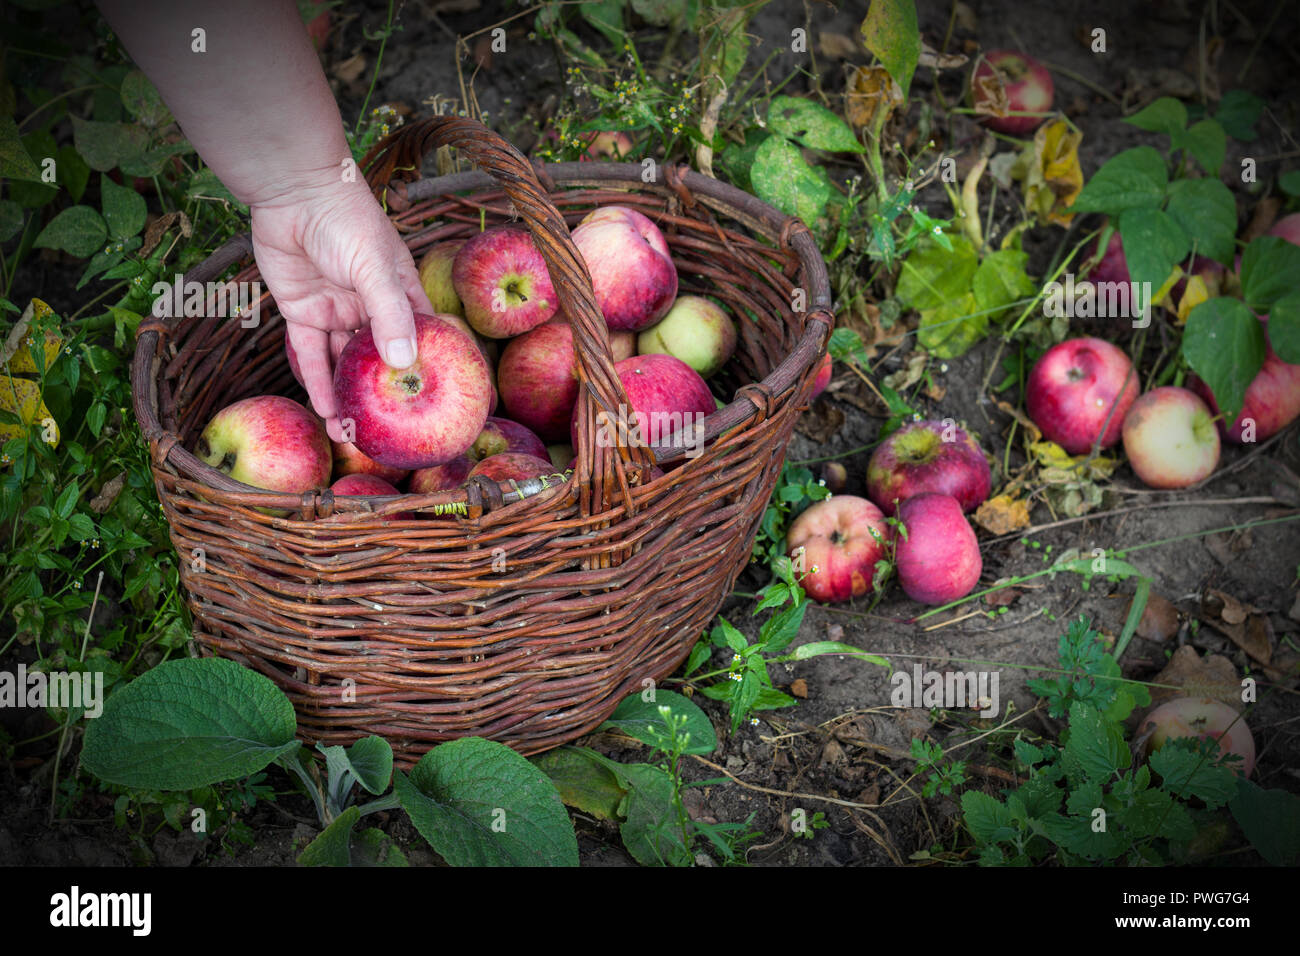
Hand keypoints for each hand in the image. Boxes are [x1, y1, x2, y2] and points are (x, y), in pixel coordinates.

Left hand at [249, 173, 429, 441]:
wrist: (293, 191)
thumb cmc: (346, 219)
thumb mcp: (376, 267)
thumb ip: (388, 315)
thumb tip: (404, 363)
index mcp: (400, 292)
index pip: (425, 336)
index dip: (435, 367)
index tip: (448, 402)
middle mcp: (371, 306)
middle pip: (382, 358)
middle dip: (385, 394)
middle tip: (391, 431)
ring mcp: (338, 310)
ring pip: (345, 362)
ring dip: (348, 395)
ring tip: (352, 434)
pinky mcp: (304, 312)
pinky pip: (313, 354)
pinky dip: (318, 381)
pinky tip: (327, 409)